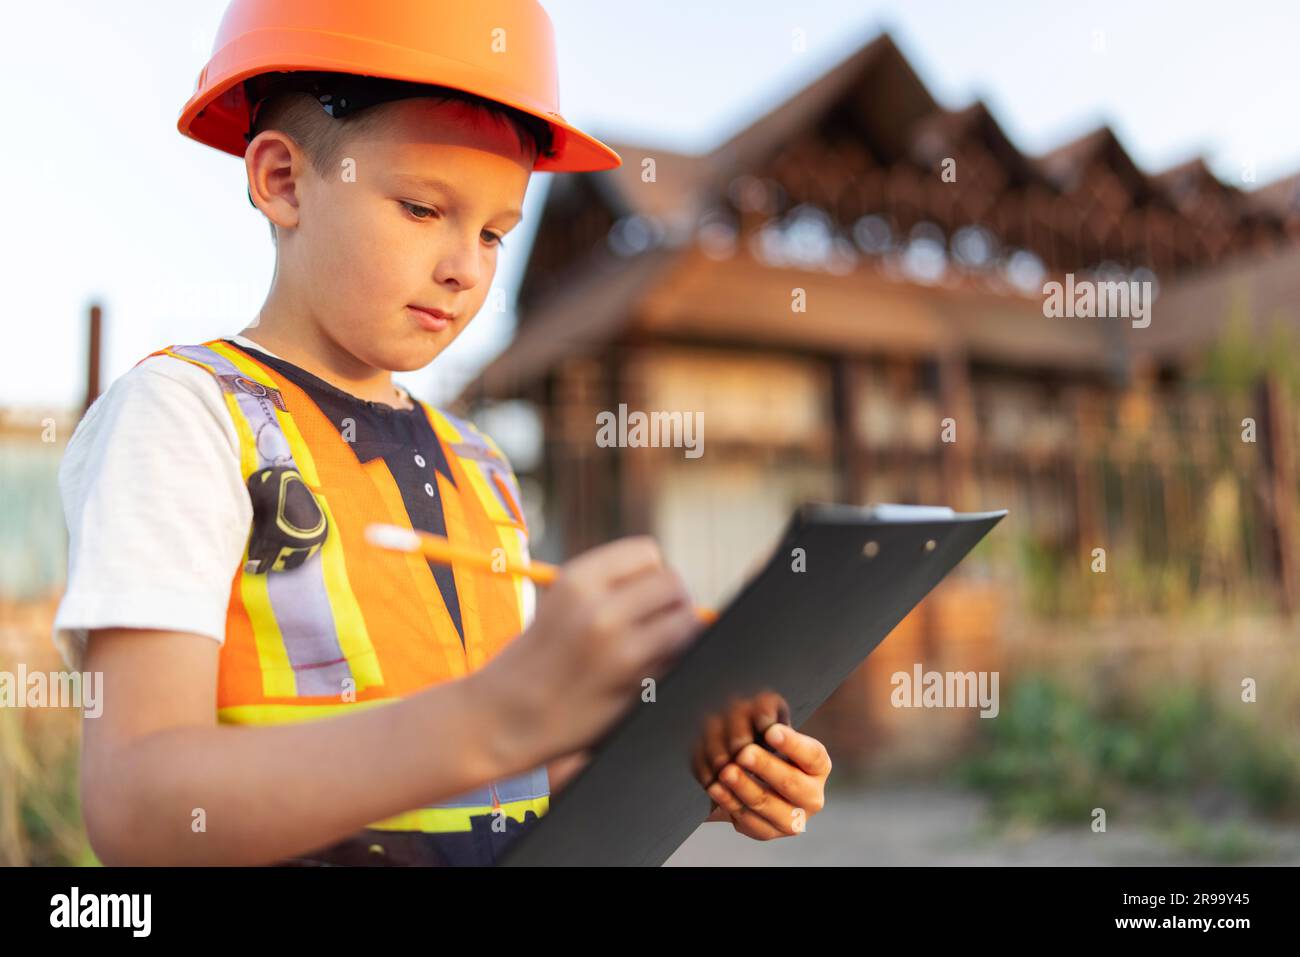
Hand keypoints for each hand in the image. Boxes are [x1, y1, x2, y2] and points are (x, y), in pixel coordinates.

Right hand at [477, 536, 703, 767]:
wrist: (500, 717)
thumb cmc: (535, 659)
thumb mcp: (562, 602)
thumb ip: (609, 588)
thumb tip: (673, 584)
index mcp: (577, 580)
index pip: (647, 552)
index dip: (649, 573)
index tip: (640, 594)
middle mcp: (599, 610)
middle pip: (673, 584)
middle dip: (671, 602)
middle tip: (655, 624)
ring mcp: (618, 650)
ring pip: (686, 623)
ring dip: (680, 634)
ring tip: (654, 648)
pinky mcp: (632, 688)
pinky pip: (678, 662)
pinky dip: (672, 666)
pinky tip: (643, 675)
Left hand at [692, 696, 830, 839]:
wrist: (756, 777)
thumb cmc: (765, 746)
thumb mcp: (771, 730)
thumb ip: (768, 722)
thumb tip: (759, 721)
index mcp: (818, 767)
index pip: (811, 755)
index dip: (792, 744)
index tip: (771, 731)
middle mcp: (811, 796)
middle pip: (791, 784)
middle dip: (766, 767)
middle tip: (744, 753)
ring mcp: (791, 819)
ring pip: (768, 805)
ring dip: (745, 788)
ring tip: (727, 771)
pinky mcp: (766, 832)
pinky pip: (747, 821)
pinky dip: (729, 803)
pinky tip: (716, 788)